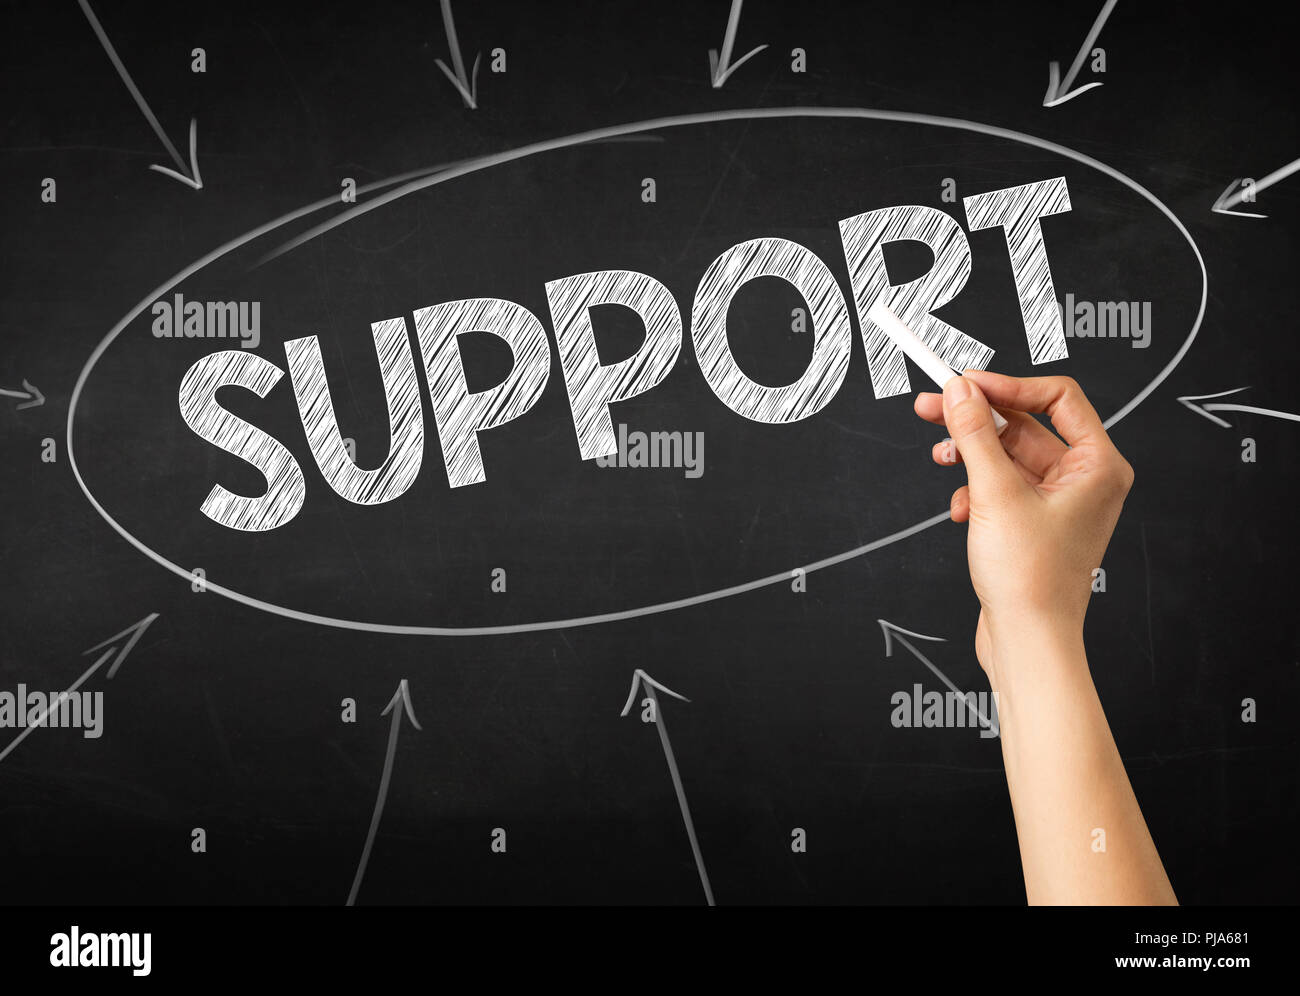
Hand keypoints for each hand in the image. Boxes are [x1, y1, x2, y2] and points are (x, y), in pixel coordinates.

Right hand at [913, 371, 1133, 686]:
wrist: (1028, 642)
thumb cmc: (1031, 580)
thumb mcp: (994, 494)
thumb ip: (975, 434)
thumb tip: (959, 390)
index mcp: (1098, 465)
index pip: (1057, 397)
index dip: (1007, 386)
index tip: (964, 383)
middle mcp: (1084, 480)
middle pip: (1024, 426)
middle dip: (975, 419)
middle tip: (929, 406)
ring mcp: (1059, 503)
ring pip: (1006, 457)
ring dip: (970, 455)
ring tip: (942, 459)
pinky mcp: (1033, 524)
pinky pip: (1000, 487)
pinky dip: (974, 491)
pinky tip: (960, 511)